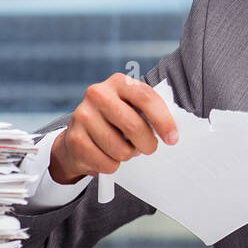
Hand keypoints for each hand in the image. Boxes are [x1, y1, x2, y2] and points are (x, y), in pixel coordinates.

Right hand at [49, 74, 178, 183]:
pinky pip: (107, 163)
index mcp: (118, 82)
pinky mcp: (74, 139)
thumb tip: (173, 131)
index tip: (172, 139)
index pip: (146, 98)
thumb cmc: (115, 121)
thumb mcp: (133, 108)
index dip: (164, 121)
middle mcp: (98, 94)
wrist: (79, 134)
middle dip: (148, 144)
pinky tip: (107, 155)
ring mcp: (83, 115)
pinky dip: (113, 165)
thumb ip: (151, 113)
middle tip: (149, 148)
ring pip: (121, 149)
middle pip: (134, 126)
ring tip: (123, 148)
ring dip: (128, 155)